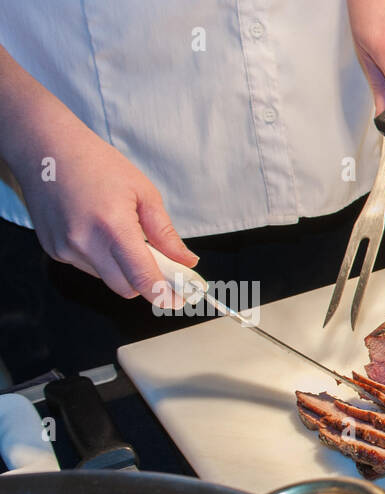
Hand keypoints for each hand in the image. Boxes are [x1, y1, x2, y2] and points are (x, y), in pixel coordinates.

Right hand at [18, 125, 196, 304]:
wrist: (45, 149)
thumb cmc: (97, 163)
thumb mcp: (143, 192)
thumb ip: (165, 233)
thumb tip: (187, 262)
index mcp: (113, 227)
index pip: (143, 279)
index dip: (165, 295)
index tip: (179, 299)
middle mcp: (85, 243)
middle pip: (126, 289)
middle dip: (145, 283)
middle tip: (160, 268)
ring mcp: (65, 248)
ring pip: (107, 279)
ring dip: (122, 270)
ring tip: (123, 238)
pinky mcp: (53, 249)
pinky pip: (87, 267)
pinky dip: (102, 260)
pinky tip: (99, 233)